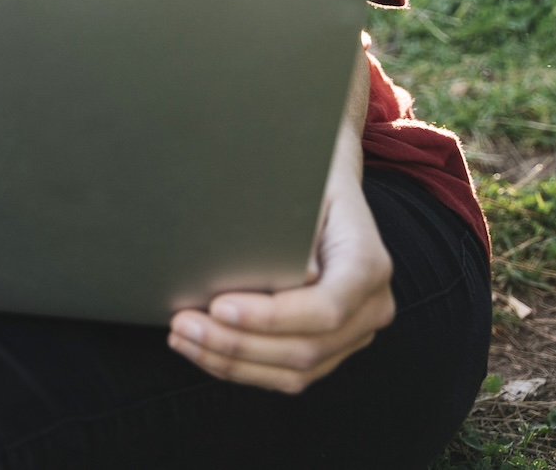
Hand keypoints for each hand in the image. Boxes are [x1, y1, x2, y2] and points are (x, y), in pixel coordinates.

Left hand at [165, 171, 395, 392]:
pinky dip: (243, 368)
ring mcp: (355, 333)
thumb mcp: (303, 187)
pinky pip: (290, 374)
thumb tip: (295, 273)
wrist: (327, 185)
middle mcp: (372, 307)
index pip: (325, 308)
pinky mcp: (332, 348)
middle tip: (183, 324)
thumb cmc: (307, 181)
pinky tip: (203, 351)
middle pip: (306, 347)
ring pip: (296, 371)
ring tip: (183, 338)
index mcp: (369, 264)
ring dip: (232, 362)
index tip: (219, 306)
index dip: (271, 316)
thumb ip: (297, 227)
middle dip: (237, 343)